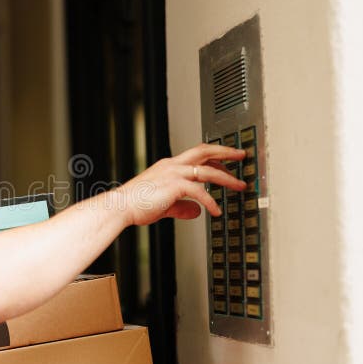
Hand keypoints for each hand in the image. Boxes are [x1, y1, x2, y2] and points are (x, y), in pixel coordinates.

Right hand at [115, 143, 245, 225]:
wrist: (120, 207)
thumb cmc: (135, 205)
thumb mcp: (164, 206)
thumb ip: (182, 207)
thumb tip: (197, 211)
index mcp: (168, 166)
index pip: (197, 156)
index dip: (215, 158)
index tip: (227, 163)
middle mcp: (172, 165)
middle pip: (205, 151)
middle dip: (226, 152)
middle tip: (242, 155)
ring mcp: (173, 174)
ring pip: (208, 170)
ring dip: (227, 177)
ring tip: (240, 186)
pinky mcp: (174, 186)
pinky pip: (199, 192)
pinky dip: (211, 202)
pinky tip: (216, 211)